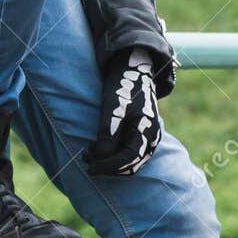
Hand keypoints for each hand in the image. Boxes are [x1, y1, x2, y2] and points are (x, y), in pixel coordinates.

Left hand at [85, 46, 163, 175]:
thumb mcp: (113, 108)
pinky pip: (126, 154)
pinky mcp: (138, 136)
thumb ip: (108, 135)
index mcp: (148, 130)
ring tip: (88, 154)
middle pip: (130, 165)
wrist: (132, 71)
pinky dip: (112, 155)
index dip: (109, 166)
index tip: (91, 167)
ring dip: (109, 162)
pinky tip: (96, 148)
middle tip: (86, 160)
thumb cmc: (124, 86)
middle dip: (108, 166)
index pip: (129, 159)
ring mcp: (146, 138)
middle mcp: (150, 138)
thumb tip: (100, 158)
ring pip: (128, 162)